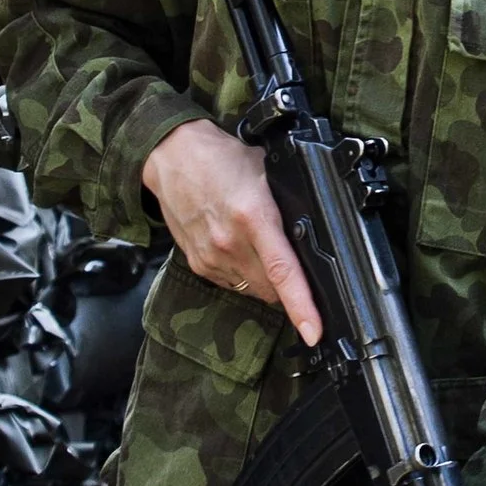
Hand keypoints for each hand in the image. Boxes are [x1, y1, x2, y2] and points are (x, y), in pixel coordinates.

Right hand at [141, 118, 321, 344]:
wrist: (171, 154)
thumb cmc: (220, 158)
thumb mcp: (265, 171)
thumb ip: (287, 204)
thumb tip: (311, 231)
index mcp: (254, 217)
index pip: (283, 272)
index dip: (302, 306)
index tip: (314, 331)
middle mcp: (230, 243)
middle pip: (271, 289)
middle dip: (287, 285)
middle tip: (289, 259)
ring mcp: (211, 256)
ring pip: (252, 289)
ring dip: (263, 279)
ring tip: (257, 244)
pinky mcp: (198, 263)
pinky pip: (231, 283)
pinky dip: (242, 273)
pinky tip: (238, 246)